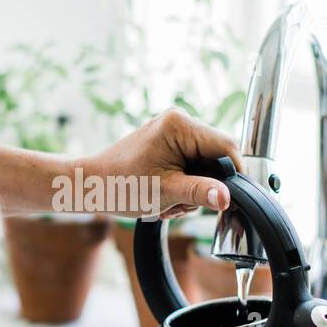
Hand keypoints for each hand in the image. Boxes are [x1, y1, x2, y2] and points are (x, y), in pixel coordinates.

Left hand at [84, 108, 242, 218]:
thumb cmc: (121, 185)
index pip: (227, 146)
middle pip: (217, 158)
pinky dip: (184, 186)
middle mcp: (180, 122)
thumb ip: (199, 192)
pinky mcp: (170, 145)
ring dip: (193, 190)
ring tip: (168, 202)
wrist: (92, 185)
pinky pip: (192, 167)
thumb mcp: (165, 191)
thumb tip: (228, 198)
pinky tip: (166, 196)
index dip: (233, 175)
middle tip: (181, 204)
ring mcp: (175, 133)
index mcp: (180, 125)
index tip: (231, 200)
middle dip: (204, 186)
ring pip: (206, 167)